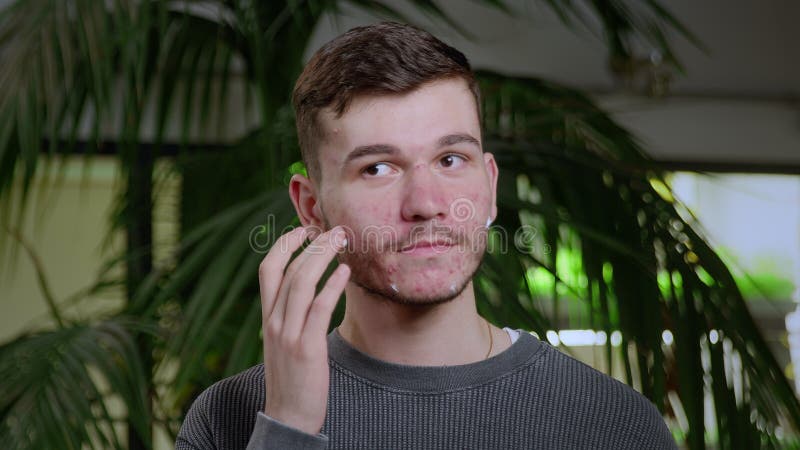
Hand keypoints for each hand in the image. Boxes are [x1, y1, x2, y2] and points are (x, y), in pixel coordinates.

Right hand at [258, 226, 349, 434]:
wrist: (288, 415)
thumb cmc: (293, 376)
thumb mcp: (285, 340)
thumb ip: (292, 314)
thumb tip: (310, 289)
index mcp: (268, 317)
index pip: (267, 270)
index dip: (283, 245)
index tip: (303, 229)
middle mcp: (274, 321)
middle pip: (287, 270)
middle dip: (310, 244)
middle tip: (333, 230)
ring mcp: (288, 334)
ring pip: (301, 283)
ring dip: (322, 257)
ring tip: (340, 241)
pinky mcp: (306, 348)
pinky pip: (318, 309)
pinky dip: (331, 286)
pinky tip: (345, 271)